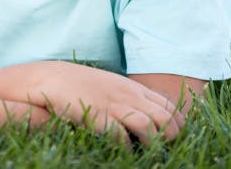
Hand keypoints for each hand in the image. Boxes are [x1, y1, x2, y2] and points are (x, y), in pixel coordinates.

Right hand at [31, 62, 185, 144]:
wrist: (53, 78)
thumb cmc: (84, 85)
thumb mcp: (113, 86)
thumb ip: (132, 97)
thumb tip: (152, 116)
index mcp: (133, 89)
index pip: (168, 106)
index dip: (178, 124)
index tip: (175, 137)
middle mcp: (127, 96)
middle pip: (164, 117)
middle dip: (171, 136)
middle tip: (167, 148)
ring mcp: (112, 105)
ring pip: (148, 126)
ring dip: (152, 142)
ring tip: (150, 152)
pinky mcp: (96, 116)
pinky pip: (119, 135)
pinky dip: (125, 146)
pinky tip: (123, 150)